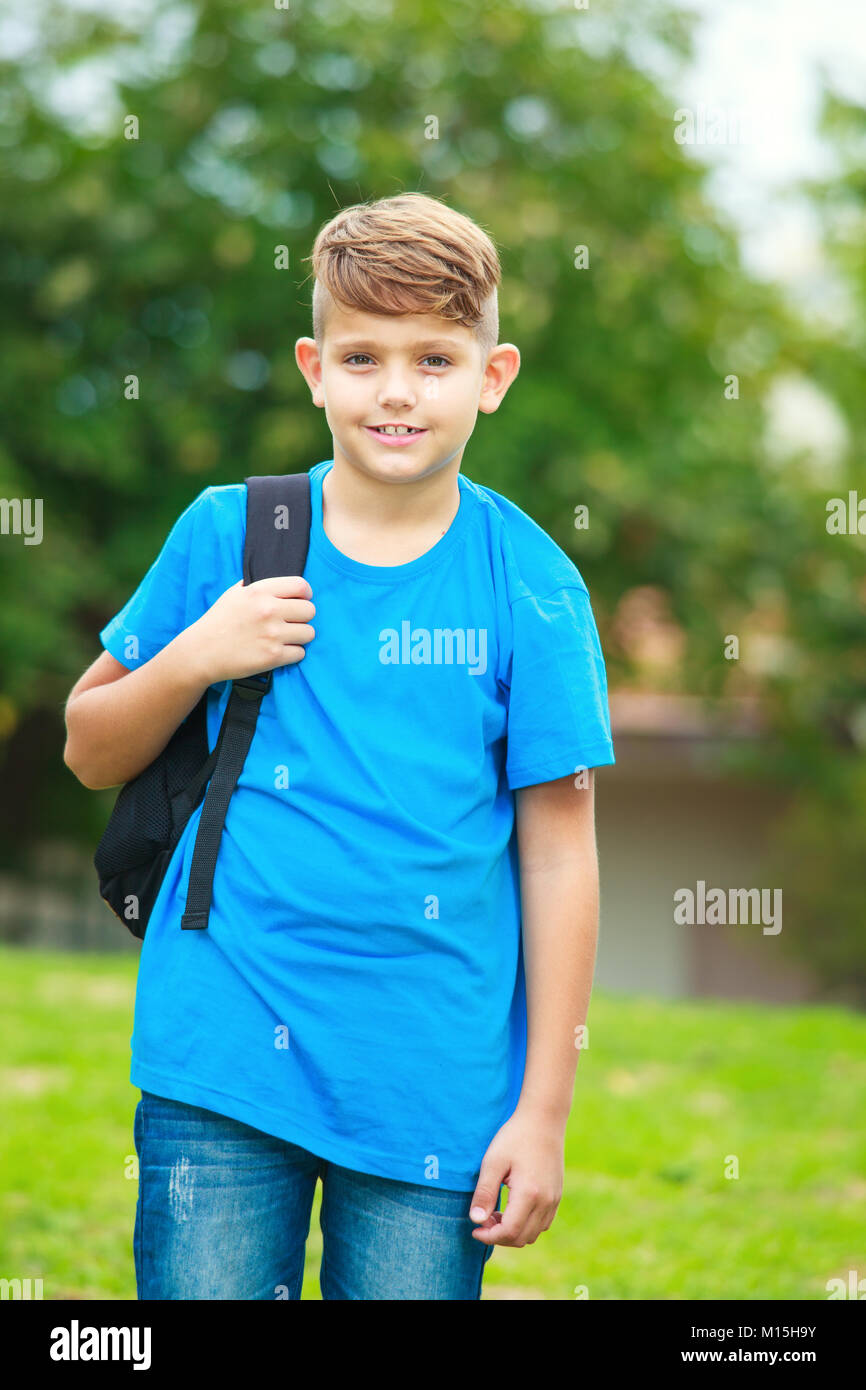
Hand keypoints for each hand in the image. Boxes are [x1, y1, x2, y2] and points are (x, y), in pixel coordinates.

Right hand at [187, 575, 315, 685]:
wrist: (202, 652)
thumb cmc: (218, 622)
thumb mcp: (234, 594)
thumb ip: (258, 587)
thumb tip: (282, 585)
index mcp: (259, 591)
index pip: (301, 586)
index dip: (305, 594)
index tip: (301, 601)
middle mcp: (268, 610)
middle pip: (310, 610)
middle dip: (302, 617)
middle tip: (290, 623)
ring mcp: (272, 634)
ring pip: (309, 633)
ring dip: (299, 637)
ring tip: (284, 638)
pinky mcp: (273, 656)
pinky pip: (300, 653)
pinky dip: (292, 654)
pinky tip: (278, 651)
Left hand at [468, 1106, 564, 1247]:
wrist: (543, 1119)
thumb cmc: (515, 1137)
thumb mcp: (493, 1162)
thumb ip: (484, 1193)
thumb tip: (476, 1220)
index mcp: (529, 1194)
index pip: (509, 1232)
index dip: (489, 1236)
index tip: (474, 1229)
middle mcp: (546, 1201)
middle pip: (522, 1238)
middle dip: (499, 1236)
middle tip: (483, 1219)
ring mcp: (554, 1199)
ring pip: (533, 1233)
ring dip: (513, 1232)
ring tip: (496, 1213)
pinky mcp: (557, 1195)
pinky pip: (543, 1223)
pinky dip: (527, 1225)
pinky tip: (513, 1208)